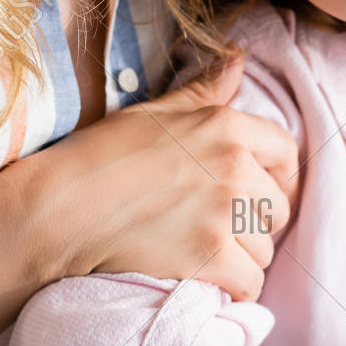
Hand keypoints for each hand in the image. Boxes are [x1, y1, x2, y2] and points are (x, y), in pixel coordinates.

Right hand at [6, 56, 296, 300]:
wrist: (60, 209)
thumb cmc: (101, 156)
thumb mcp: (155, 112)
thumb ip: (205, 90)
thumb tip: (239, 58)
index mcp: (226, 126)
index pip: (285, 152)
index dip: (281, 176)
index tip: (265, 193)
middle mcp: (234, 167)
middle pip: (278, 207)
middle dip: (257, 222)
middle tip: (224, 228)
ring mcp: (223, 213)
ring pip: (264, 249)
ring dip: (244, 257)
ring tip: (208, 253)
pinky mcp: (209, 256)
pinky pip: (249, 282)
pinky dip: (234, 286)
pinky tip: (209, 278)